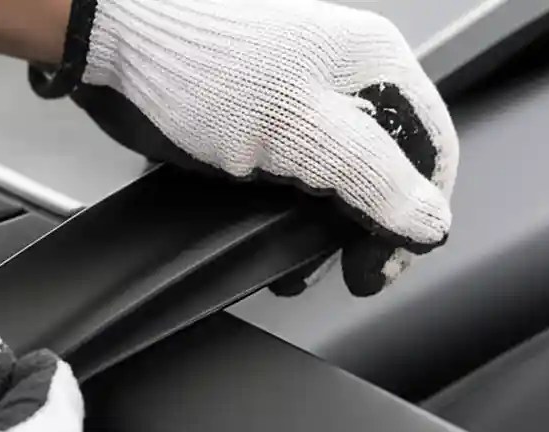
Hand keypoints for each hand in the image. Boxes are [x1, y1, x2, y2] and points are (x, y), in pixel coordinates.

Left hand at [32, 0, 458, 295]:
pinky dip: (288, 212)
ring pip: (340, 177)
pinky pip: (296, 173)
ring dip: (324, 228)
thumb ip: (373, 180)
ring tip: (296, 263)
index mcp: (375, 65)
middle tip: (345, 270)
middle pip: (388, 169)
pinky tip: (266, 233)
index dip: (419, 216)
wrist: (117, 43)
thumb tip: (431, 225)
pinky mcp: (263, 118)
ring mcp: (302, 97)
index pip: (431, 151)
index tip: (385, 264)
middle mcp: (346, 77)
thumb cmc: (200, 67)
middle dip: (368, 227)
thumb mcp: (302, 134)